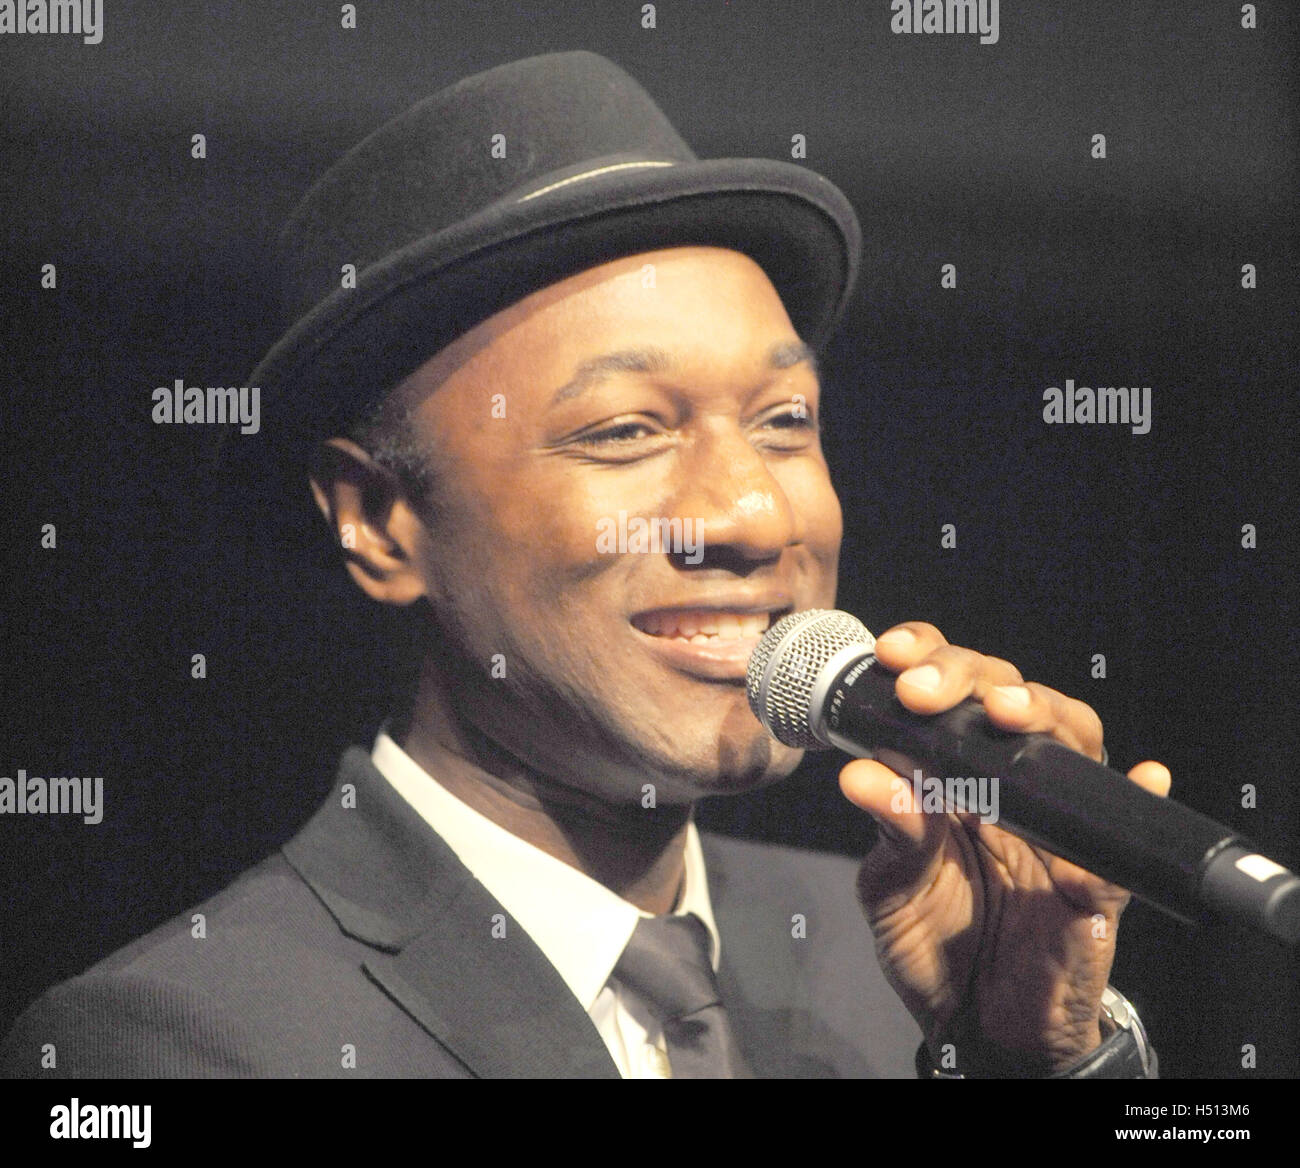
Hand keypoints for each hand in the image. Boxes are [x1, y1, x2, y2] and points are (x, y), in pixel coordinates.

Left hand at [838, 621, 1171, 1073]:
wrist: (977, 1025)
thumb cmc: (934, 945)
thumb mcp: (893, 888)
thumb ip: (890, 832)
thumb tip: (863, 774)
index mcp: (954, 773)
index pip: (949, 691)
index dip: (928, 658)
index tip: (893, 655)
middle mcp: (1008, 785)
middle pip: (1011, 696)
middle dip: (969, 676)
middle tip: (926, 689)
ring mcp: (1057, 826)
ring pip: (1074, 743)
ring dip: (1045, 716)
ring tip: (1010, 712)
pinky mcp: (1096, 881)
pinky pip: (1123, 841)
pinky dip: (1138, 799)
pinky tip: (1143, 776)